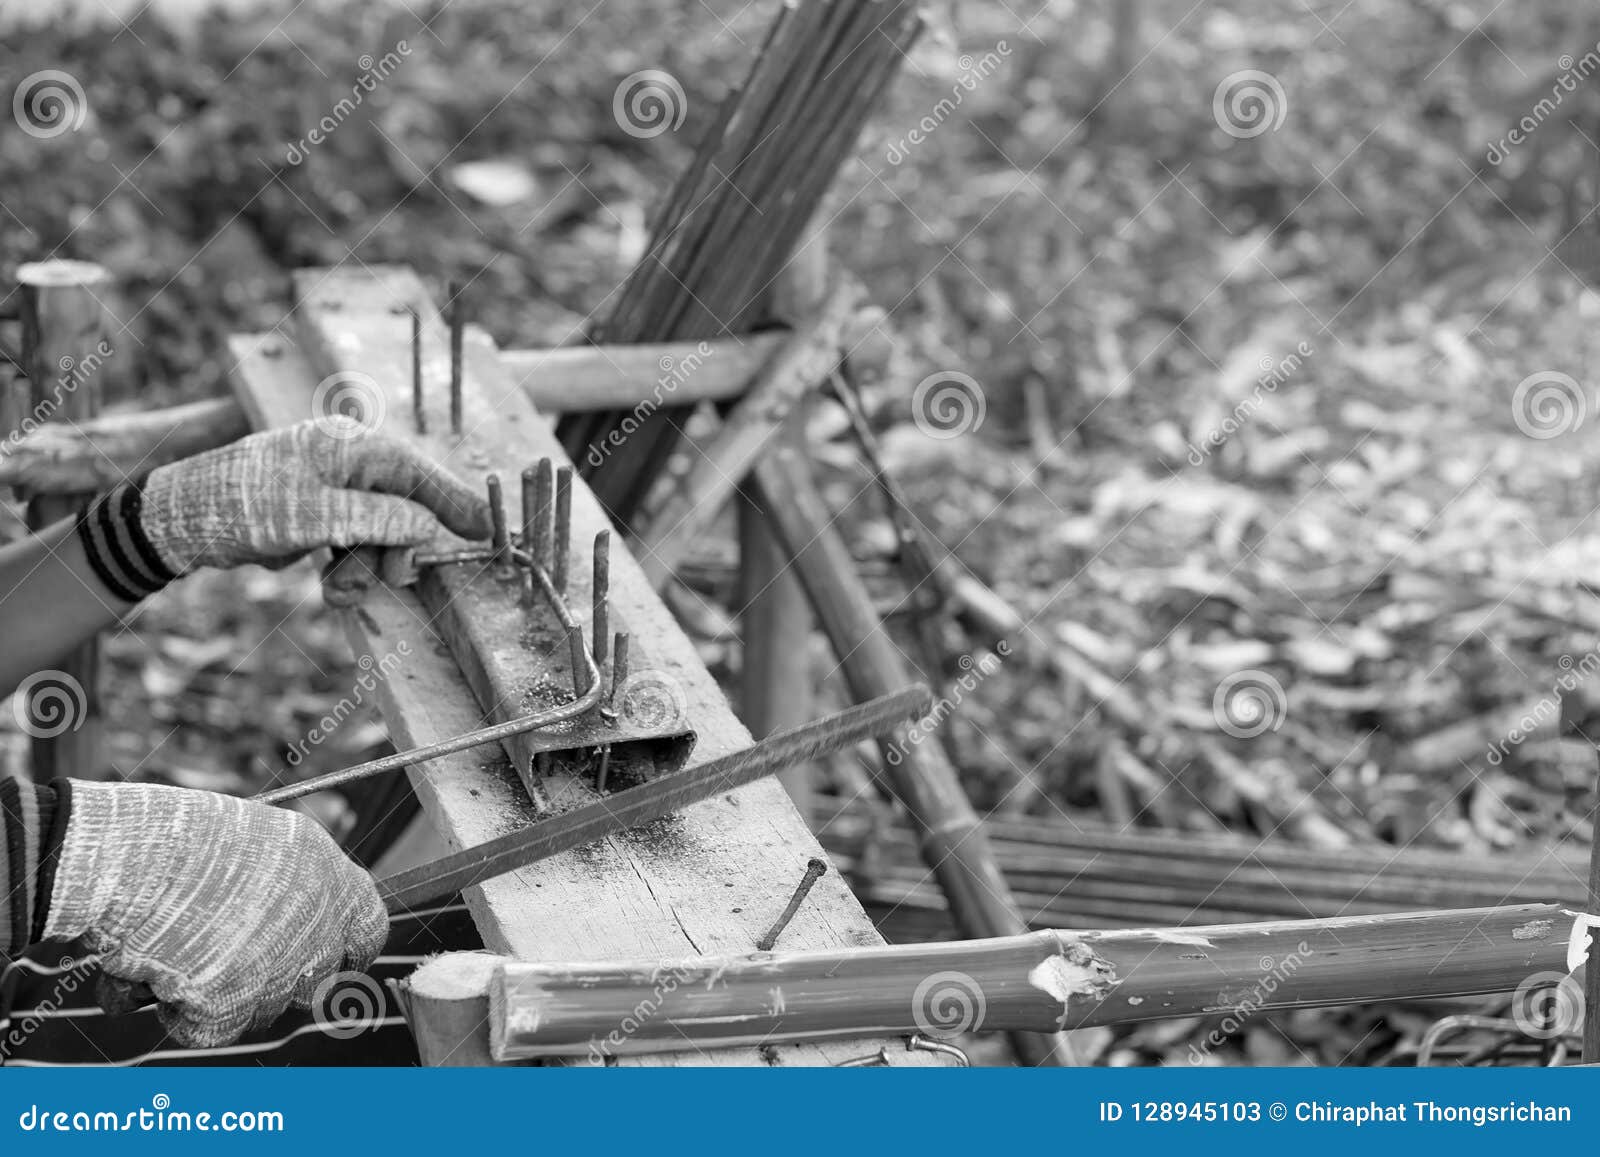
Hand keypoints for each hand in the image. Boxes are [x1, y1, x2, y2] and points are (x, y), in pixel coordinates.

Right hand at [42, 781, 387, 1046]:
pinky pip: (212, 1029)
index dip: (348, 950)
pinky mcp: (231, 1004)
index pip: (368, 931)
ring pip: (262, 1007)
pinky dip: (179, 1014)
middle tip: (223, 956)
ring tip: (173, 948)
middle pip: (312, 980)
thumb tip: (292, 924)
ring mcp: (278, 969)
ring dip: (221, 992)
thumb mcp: (264, 839)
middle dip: (272, 977)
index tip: (329, 960)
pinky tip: (148, 978)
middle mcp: (317, 925)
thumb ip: (291, 882)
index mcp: (332, 875)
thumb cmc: (182, 835)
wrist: (132, 853)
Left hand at [139, 418, 490, 573]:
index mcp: (354, 448)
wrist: (181, 522)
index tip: (490, 532)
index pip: (422, 474)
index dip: (458, 504)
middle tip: (390, 576)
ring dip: (365, 569)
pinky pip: (353, 547)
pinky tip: (321, 577)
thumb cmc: (246, 505)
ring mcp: (333, 492)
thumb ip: (381, 521)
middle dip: (396, 551)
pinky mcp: (318, 517)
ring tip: (336, 588)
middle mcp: (349, 465)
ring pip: (379, 538)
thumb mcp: (319, 516)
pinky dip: (345, 569)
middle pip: (404, 513)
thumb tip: (428, 528)